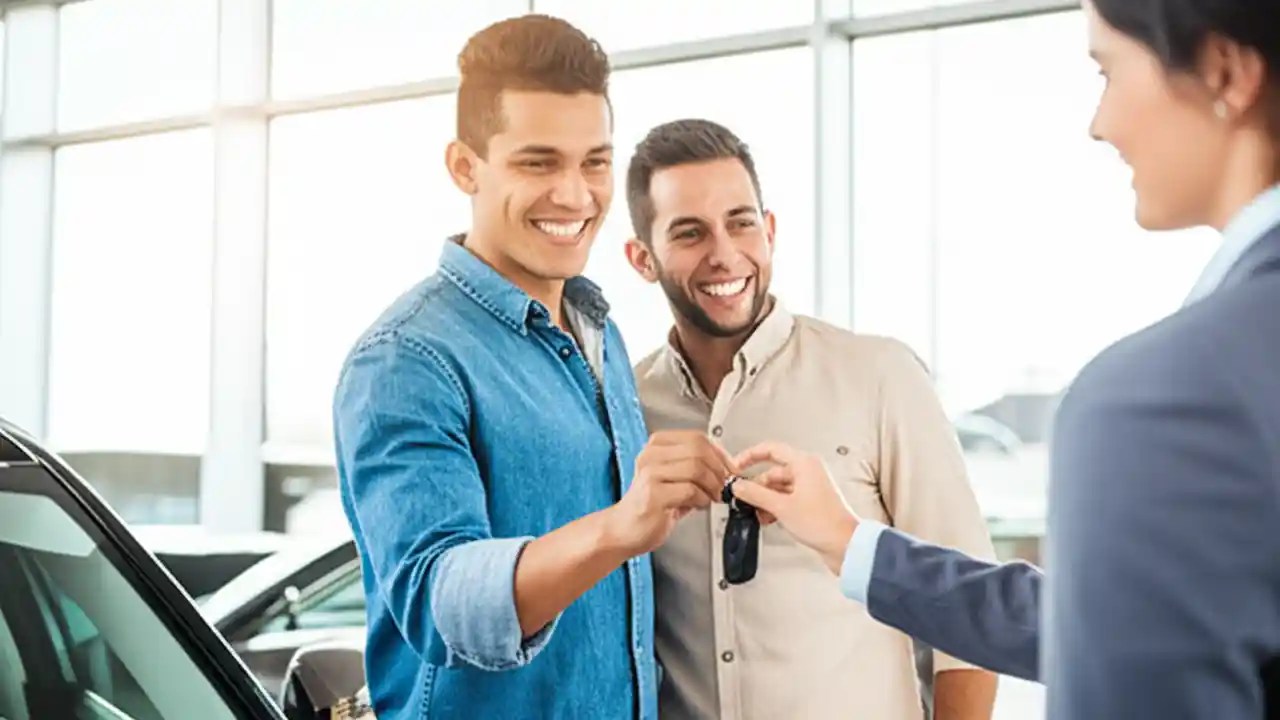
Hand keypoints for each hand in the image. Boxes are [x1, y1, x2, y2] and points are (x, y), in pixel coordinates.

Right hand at [607, 430, 736, 554]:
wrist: (624, 530)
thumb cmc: (652, 506)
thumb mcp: (677, 480)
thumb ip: (702, 469)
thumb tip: (732, 464)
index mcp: (657, 446)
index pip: (697, 437)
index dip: (720, 454)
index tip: (729, 469)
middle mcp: (651, 455)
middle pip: (699, 449)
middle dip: (719, 469)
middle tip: (723, 485)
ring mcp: (650, 473)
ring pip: (696, 467)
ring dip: (712, 485)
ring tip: (711, 497)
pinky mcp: (653, 494)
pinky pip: (690, 490)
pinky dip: (702, 499)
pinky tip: (698, 505)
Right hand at [730, 441, 858, 573]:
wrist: (845, 545)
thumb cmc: (824, 523)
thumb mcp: (781, 507)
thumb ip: (755, 494)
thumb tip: (738, 486)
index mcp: (804, 464)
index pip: (770, 449)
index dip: (750, 456)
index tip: (736, 466)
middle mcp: (808, 472)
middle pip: (773, 472)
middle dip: (756, 486)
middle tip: (742, 496)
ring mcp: (809, 488)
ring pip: (778, 487)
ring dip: (765, 499)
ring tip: (755, 512)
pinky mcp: (810, 503)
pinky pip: (786, 499)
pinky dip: (775, 507)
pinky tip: (767, 518)